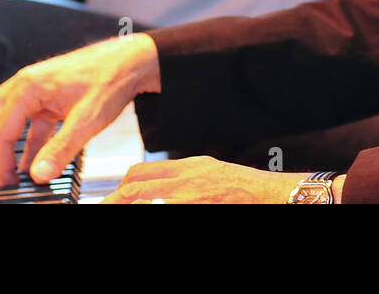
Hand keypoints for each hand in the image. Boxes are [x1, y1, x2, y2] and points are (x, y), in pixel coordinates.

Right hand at [0, 33, 159, 187]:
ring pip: (3, 119)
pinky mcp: (50, 99)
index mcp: (27, 87)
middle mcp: (26, 86)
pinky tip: (32, 163)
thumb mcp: (86, 119)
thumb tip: (39, 174)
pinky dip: (26, 144)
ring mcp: (37, 92)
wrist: (132, 60)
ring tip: (3, 174)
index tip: (5, 181)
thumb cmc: (110, 77)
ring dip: (1, 146)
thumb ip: (61, 149)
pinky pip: (28, 123)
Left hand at [101, 156, 318, 203]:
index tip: (114, 199)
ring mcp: (190, 194)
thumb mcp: (212, 174)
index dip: (121, 187)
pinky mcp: (197, 203)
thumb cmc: (246, 190)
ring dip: (128, 204)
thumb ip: (186, 180)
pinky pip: (165, 206)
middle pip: (134, 185)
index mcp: (189, 167)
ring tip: (114, 209)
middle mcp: (186, 177)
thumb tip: (160, 190)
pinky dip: (153, 208)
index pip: (140, 172)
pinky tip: (147, 210)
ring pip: (144, 197)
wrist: (273, 194)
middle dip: (116, 200)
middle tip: (106, 208)